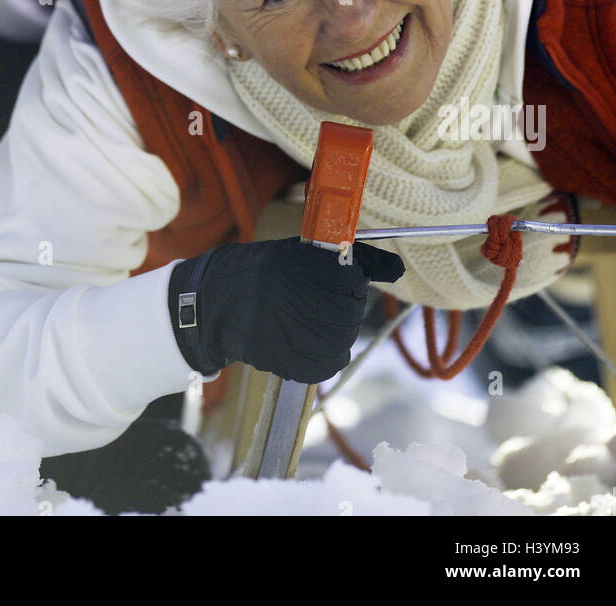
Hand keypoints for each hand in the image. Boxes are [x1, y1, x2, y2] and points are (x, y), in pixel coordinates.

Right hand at [168, 236, 403, 383]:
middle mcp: (314, 300)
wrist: (218, 302)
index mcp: (316, 267)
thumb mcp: (304, 252)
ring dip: (331, 331)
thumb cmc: (265, 271)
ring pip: (342, 339)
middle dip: (338, 307)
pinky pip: (328, 363)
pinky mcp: (296, 362)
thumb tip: (397, 269)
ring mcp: (305, 334)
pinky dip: (321, 354)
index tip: (329, 281)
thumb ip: (355, 260)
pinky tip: (303, 338)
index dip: (344, 282)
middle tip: (311, 301)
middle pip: (350, 313)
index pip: (354, 282)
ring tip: (304, 319)